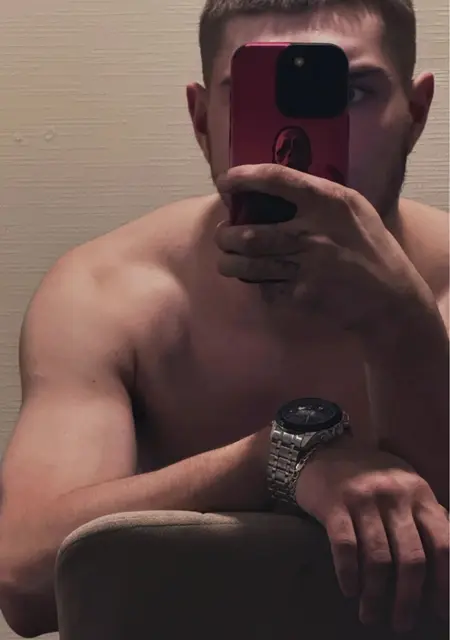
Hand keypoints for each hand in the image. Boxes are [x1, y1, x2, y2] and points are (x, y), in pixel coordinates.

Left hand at [215, 164, 431, 335]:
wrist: (390, 298)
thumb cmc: (370, 247)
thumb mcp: (354, 209)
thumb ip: (319, 196)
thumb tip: (272, 187)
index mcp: (328, 202)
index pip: (277, 179)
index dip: (244, 177)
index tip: (224, 181)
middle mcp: (313, 233)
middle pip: (249, 233)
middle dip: (226, 236)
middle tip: (223, 235)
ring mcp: (306, 267)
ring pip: (248, 265)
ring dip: (229, 262)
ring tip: (226, 259)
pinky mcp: (301, 295)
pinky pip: (266, 287)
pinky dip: (258, 283)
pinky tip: (260, 279)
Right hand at [295, 436, 448, 632]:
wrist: (322, 448)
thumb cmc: (368, 475)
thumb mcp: (404, 487)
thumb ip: (424, 517)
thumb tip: (445, 568)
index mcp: (419, 493)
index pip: (442, 544)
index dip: (445, 583)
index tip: (441, 612)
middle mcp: (395, 494)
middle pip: (411, 558)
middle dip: (408, 598)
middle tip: (401, 623)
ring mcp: (363, 498)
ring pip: (378, 558)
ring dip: (376, 595)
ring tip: (370, 616)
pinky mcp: (334, 503)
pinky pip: (345, 547)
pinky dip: (348, 574)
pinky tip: (349, 590)